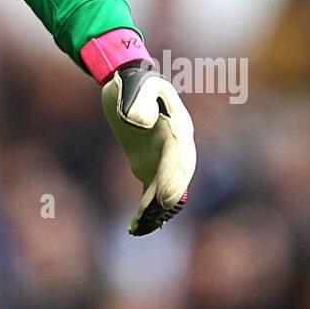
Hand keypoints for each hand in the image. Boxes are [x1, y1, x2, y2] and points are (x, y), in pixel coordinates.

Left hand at [101, 59, 196, 234]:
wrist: (129, 83)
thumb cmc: (132, 82)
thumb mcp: (134, 84)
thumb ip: (137, 99)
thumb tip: (137, 123)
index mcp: (178, 125)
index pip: (179, 155)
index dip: (172, 177)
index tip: (164, 196)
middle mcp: (178, 146)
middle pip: (180, 176)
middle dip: (169, 196)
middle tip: (155, 214)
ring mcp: (167, 159)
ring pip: (168, 189)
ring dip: (157, 209)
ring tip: (139, 226)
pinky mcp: (152, 167)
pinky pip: (154, 192)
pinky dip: (147, 210)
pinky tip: (134, 226)